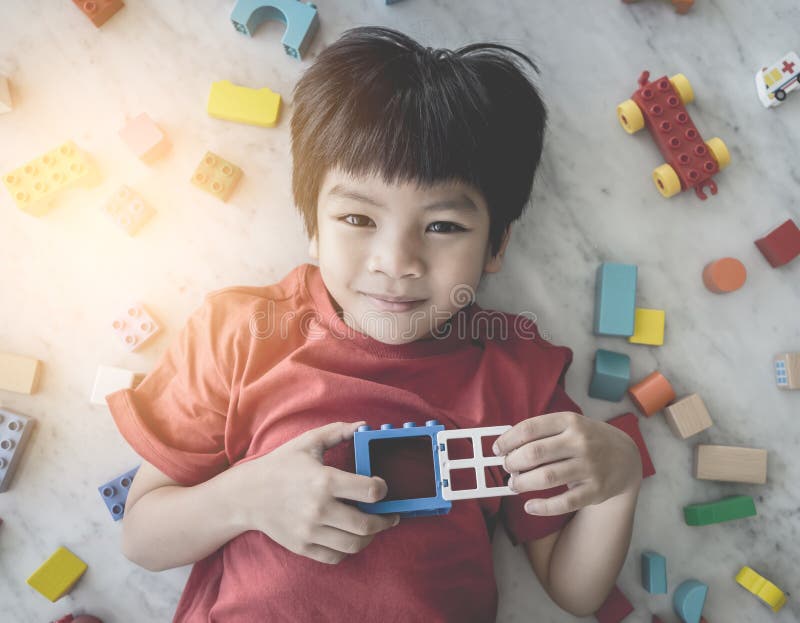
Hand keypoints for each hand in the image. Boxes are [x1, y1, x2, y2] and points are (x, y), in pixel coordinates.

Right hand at [236, 420, 399, 563]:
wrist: (246, 495)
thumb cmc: (280, 465)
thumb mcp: (307, 442)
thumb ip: (337, 431)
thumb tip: (364, 425)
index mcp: (324, 481)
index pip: (369, 491)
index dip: (382, 490)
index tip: (382, 488)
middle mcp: (319, 509)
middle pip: (366, 524)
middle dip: (385, 521)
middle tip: (390, 516)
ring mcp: (310, 531)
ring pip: (354, 545)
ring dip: (370, 537)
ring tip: (373, 527)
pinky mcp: (303, 547)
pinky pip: (336, 557)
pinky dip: (349, 549)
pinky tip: (351, 537)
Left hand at [493, 411, 642, 515]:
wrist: (626, 458)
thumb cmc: (588, 439)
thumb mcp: (570, 425)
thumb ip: (542, 432)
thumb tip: (507, 447)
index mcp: (570, 421)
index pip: (529, 428)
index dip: (508, 440)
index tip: (497, 449)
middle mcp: (581, 442)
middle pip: (534, 453)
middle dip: (512, 462)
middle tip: (507, 468)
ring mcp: (590, 467)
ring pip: (546, 478)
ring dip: (522, 483)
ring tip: (514, 485)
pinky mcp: (595, 491)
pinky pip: (564, 502)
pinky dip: (542, 507)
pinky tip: (529, 506)